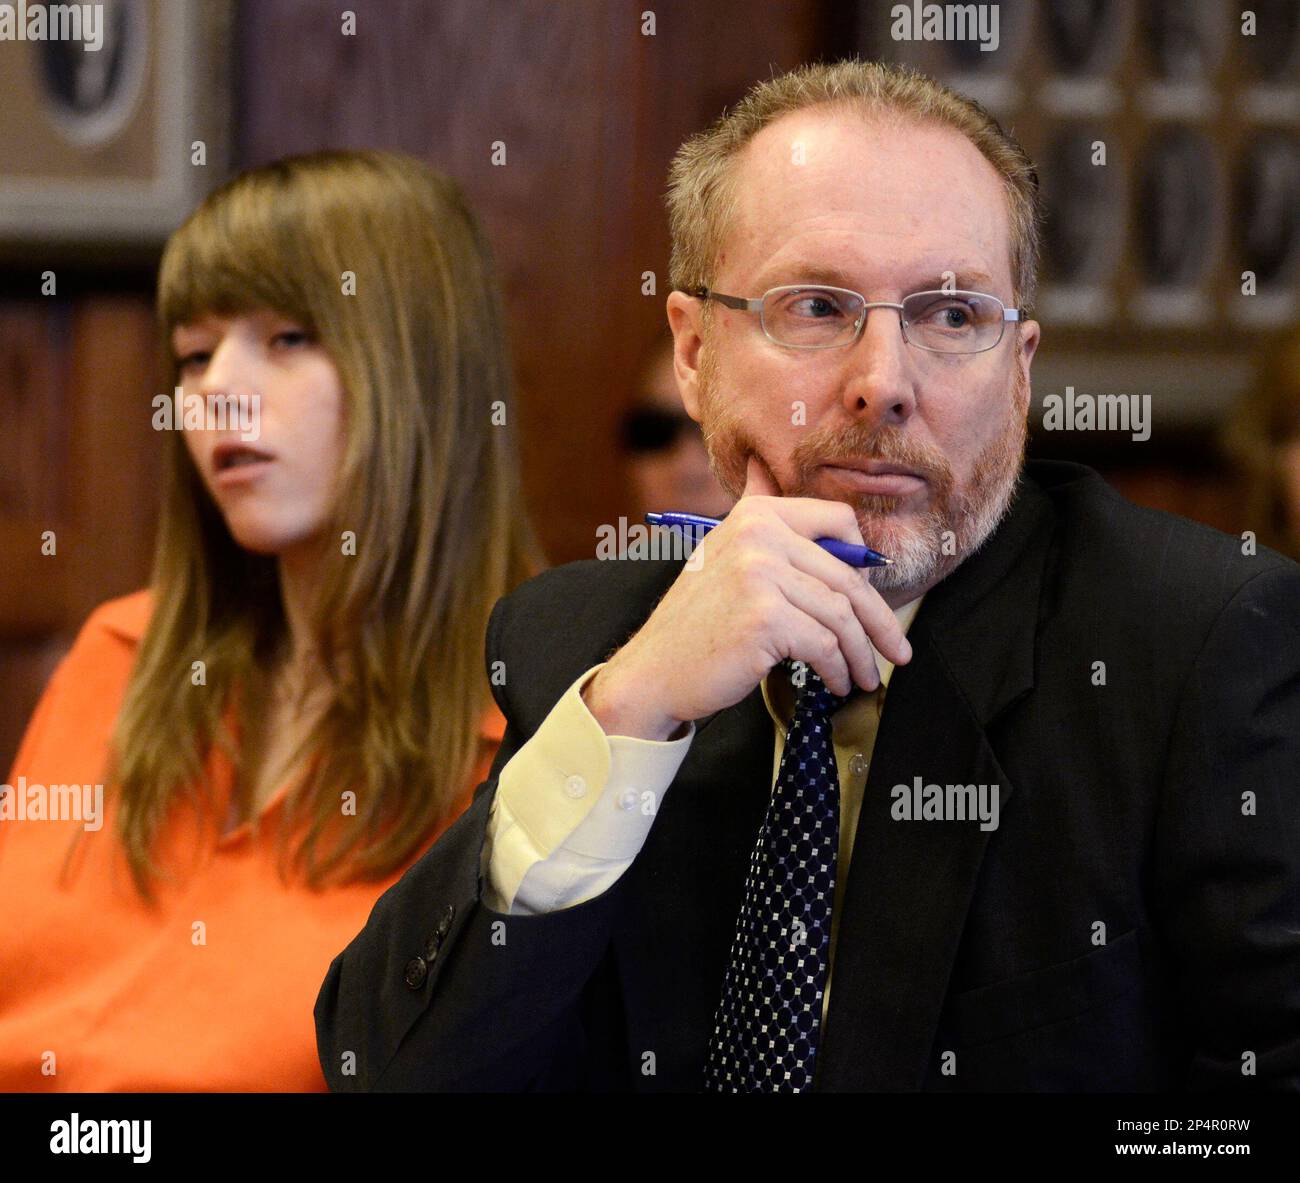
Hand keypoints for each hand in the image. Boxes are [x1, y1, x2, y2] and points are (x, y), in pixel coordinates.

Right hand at [583, 454, 912, 739]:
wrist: (654, 672)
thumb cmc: (695, 623)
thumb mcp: (722, 553)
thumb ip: (752, 512)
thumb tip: (761, 464)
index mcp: (755, 516)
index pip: (837, 521)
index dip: (865, 561)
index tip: (875, 593)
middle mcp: (759, 536)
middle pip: (847, 577)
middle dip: (879, 621)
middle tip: (896, 650)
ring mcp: (761, 575)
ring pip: (840, 615)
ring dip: (860, 654)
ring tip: (863, 676)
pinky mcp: (765, 618)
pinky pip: (824, 645)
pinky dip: (836, 670)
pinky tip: (835, 683)